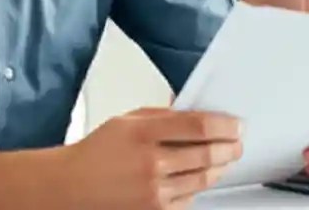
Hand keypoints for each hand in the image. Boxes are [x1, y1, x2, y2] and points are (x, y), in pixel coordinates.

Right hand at [64, 107, 242, 208]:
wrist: (70, 187)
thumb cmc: (96, 152)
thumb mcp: (127, 121)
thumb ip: (162, 115)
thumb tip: (194, 111)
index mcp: (144, 133)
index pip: (198, 126)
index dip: (225, 125)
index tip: (237, 125)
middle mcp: (151, 163)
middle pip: (207, 154)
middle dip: (231, 147)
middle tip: (238, 142)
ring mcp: (154, 190)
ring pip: (204, 178)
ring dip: (220, 167)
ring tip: (225, 159)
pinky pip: (190, 198)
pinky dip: (199, 187)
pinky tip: (200, 177)